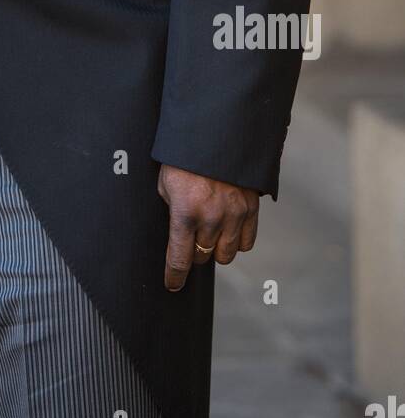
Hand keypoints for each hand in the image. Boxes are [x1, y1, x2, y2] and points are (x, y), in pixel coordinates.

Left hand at [157, 164, 258, 291]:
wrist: (216, 132)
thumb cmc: (184, 156)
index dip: (175, 276)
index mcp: (184, 212)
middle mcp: (210, 218)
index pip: (179, 258)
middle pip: (202, 257)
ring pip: (226, 255)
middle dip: (194, 252)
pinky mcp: (251, 208)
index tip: (173, 284)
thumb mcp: (166, 182)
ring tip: (210, 233)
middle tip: (191, 238)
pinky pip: (246, 242)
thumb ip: (173, 209)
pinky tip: (228, 229)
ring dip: (216, 249)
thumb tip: (179, 230)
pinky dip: (236, 240)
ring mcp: (233, 215)